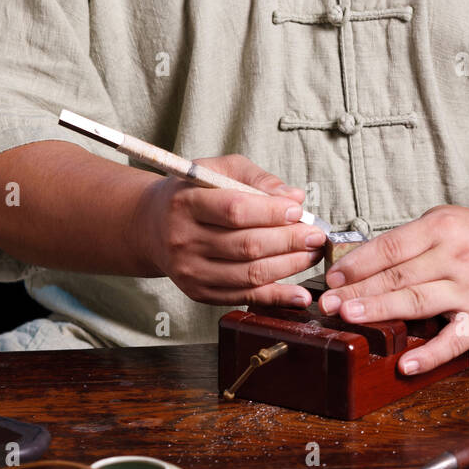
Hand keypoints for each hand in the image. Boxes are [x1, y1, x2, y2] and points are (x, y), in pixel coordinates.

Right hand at [133, 154, 325, 307]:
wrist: (152, 226)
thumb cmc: (193, 192)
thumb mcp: (218, 170)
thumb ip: (257, 178)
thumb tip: (295, 197)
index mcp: (186, 202)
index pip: (235, 210)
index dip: (271, 212)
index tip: (298, 210)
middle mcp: (183, 239)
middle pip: (246, 245)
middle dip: (289, 241)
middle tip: (316, 235)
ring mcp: (190, 270)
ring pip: (249, 274)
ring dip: (289, 267)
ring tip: (312, 254)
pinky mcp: (198, 293)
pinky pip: (243, 297)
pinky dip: (276, 298)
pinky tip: (299, 293)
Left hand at [317, 204, 468, 374]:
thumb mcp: (442, 223)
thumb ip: (406, 241)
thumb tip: (357, 265)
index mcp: (442, 228)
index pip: (392, 247)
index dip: (359, 263)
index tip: (333, 278)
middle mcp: (458, 257)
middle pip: (400, 275)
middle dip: (360, 290)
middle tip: (329, 304)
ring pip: (420, 302)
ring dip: (382, 311)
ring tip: (351, 318)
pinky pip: (454, 340)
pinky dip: (429, 354)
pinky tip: (405, 364)